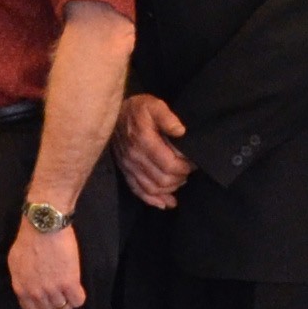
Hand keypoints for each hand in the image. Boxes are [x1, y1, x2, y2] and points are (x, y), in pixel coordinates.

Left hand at [7, 216, 87, 308]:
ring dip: (68, 302)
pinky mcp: (70, 283)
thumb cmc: (28, 240)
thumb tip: (27, 287)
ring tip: (69, 292)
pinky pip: (78, 301)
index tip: (47, 302)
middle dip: (56, 306)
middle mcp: (36, 293)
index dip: (41, 308)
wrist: (44, 227)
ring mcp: (53, 289)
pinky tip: (77, 289)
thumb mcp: (15, 263)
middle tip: (60, 295)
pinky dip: (78, 298)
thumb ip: (21, 279)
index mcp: (22, 288)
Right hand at [115, 94, 191, 208]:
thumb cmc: (138, 110)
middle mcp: (134, 157)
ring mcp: (128, 166)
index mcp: (143, 141)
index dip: (184, 167)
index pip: (168, 164)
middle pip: (162, 179)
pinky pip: (137, 190)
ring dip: (169, 190)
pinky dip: (152, 200)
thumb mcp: (153, 105)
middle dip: (179, 178)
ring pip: (151, 188)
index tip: (192, 163)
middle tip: (188, 171)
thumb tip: (180, 131)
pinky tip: (165, 203)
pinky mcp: (125, 171)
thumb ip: (167, 117)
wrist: (115, 114)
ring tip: (179, 182)